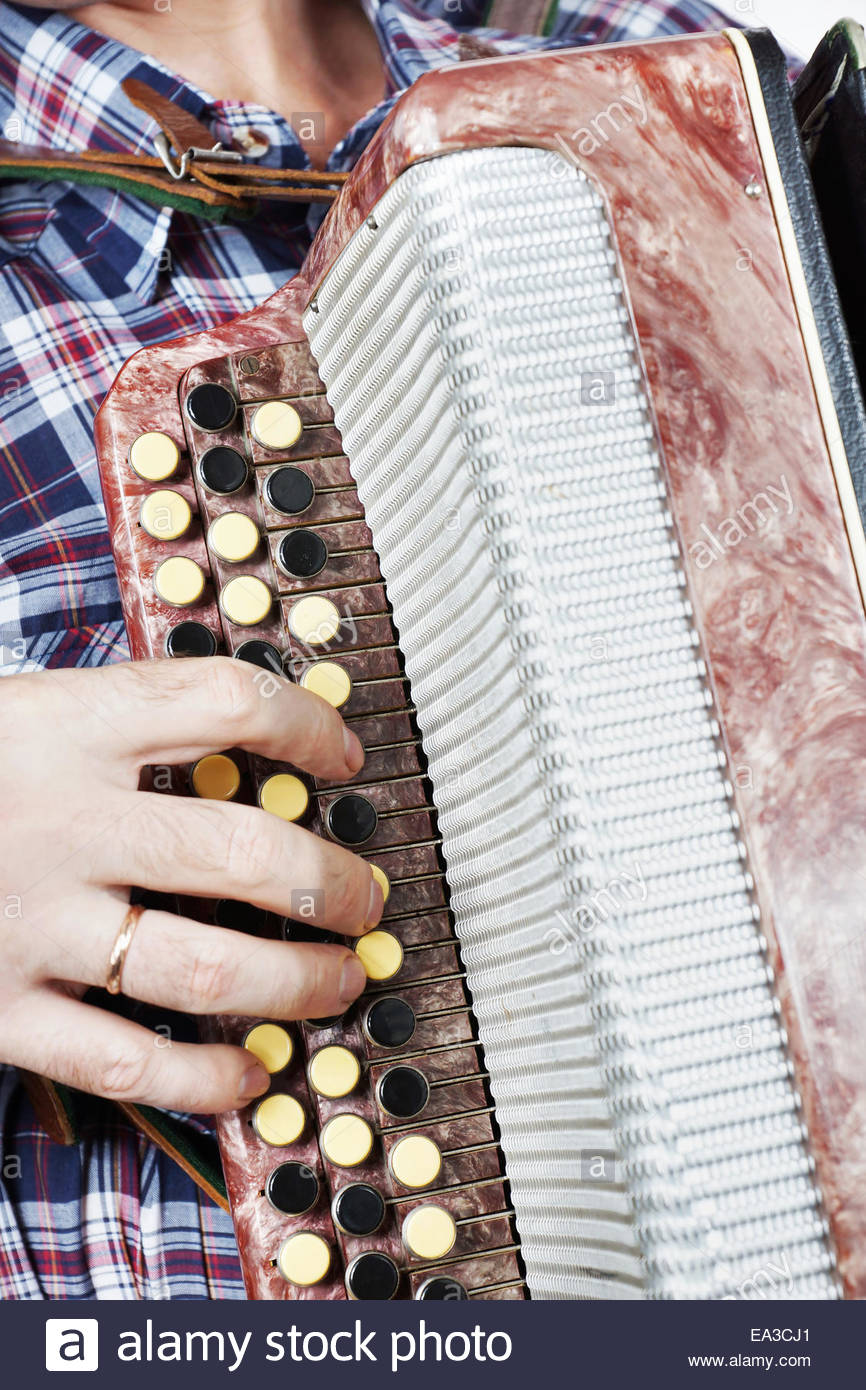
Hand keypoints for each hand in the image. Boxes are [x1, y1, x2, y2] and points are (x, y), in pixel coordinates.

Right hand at [0, 657, 382, 1112]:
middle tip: (365, 899)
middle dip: (332, 884)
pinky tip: (248, 1073)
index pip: (226, 701)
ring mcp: (27, 921)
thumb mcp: (21, 712)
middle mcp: (58, 821)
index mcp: (66, 724)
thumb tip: (250, 727)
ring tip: (340, 979)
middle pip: (241, 854)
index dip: (308, 726)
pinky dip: (203, 1079)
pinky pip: (124, 1062)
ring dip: (297, 982)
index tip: (343, 757)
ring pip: (204, 967)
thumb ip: (121, 722)